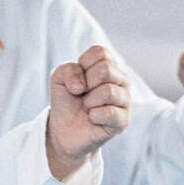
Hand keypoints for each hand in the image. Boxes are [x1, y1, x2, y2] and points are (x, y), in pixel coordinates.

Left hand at [46, 45, 130, 181]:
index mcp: (110, 65)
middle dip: (85, 85)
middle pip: (105, 69)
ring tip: (88, 108)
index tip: (78, 81)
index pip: (99, 53)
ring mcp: (125, 99)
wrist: (63, 132)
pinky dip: (94, 116)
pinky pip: (109, 112)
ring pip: (108, 91)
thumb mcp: (58, 80)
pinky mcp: (123, 120)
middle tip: (83, 96)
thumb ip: (66, 70)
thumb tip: (81, 85)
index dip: (81, 67)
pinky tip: (93, 119)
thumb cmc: (66, 102)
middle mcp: (122, 79)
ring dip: (89, 102)